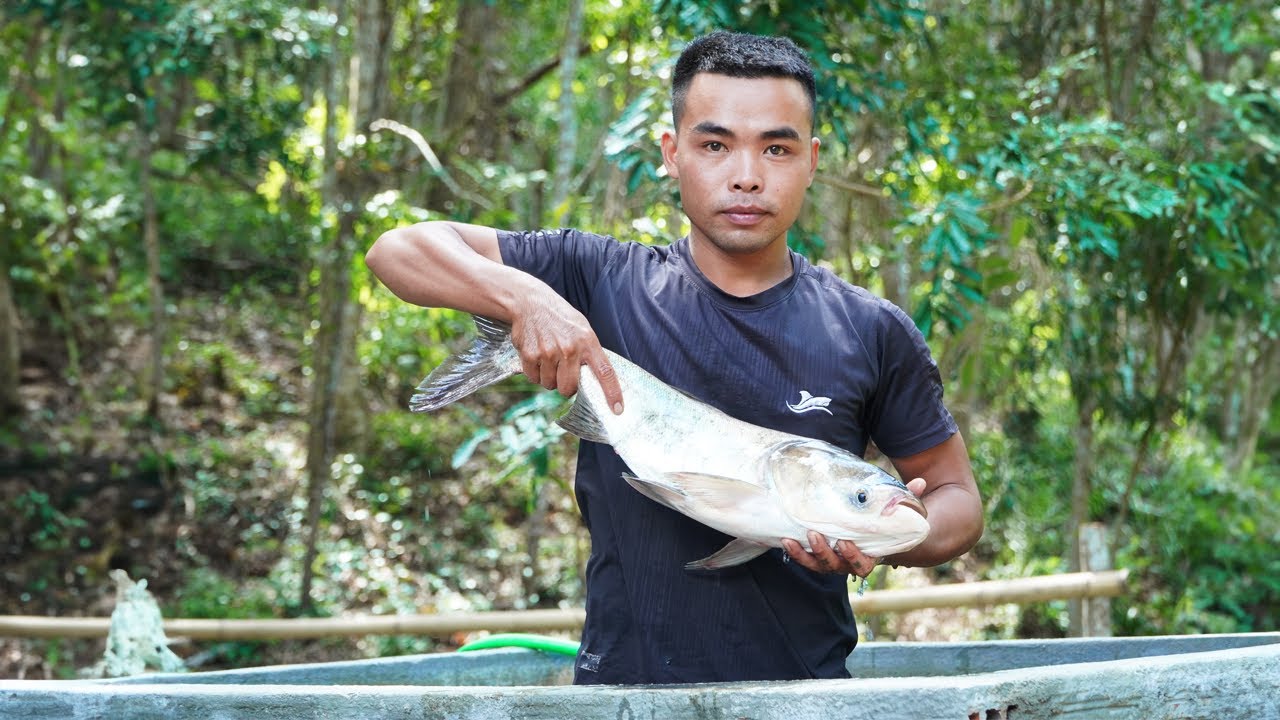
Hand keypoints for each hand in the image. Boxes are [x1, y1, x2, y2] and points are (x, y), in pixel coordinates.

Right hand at [510, 293, 623, 412]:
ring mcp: (549, 352)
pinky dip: (535, 373)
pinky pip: (534, 378)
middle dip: (566, 387)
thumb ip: (589, 353)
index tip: (617, 410)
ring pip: (550, 385)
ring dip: (549, 378)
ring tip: (548, 358)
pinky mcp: (530, 355)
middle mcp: (570, 349)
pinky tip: (537, 356)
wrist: (531, 302)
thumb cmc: (560, 318)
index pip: (605, 372)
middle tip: (563, 372)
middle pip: (569, 388)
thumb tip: (596, 381)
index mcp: (588, 342)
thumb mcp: (582, 329)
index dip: (612, 393)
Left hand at [781, 477, 926, 577]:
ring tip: (794, 538)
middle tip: (816, 534)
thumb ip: (908, 498)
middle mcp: (850, 563)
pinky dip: (796, 552)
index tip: (846, 542)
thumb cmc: (886, 521)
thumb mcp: (898, 510)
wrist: (873, 531)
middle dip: (825, 553)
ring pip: (818, 565)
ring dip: (806, 554)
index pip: (862, 565)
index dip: (853, 557)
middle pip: (836, 567)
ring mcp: (833, 561)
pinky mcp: (819, 556)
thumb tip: (920, 482)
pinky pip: (806, 559)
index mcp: (871, 556)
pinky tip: (786, 540)